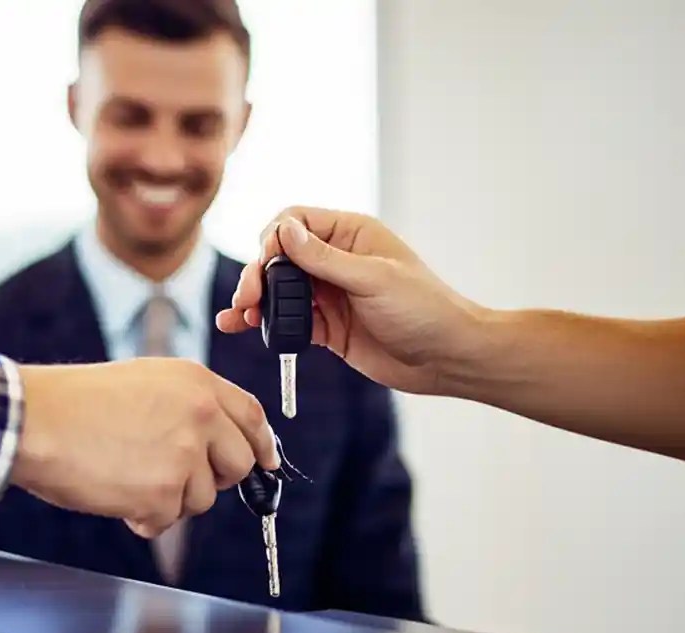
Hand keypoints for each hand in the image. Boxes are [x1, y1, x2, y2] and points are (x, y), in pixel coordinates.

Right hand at [10, 359, 279, 537]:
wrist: (35, 421)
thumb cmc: (77, 403)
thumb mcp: (145, 381)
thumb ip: (188, 405)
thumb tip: (218, 443)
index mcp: (197, 383)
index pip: (252, 417)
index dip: (262, 445)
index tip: (265, 462)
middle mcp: (200, 415)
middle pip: (238, 465)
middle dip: (211, 479)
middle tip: (173, 477)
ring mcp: (185, 455)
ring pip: (202, 499)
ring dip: (169, 499)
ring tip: (127, 475)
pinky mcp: (163, 493)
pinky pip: (167, 521)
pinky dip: (142, 517)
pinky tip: (115, 492)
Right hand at [215, 207, 488, 394]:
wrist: (447, 358)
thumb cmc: (425, 310)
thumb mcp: (373, 278)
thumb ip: (324, 257)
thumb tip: (283, 230)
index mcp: (351, 234)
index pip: (296, 221)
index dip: (274, 239)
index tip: (268, 265)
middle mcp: (336, 260)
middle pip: (280, 256)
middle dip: (258, 274)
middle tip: (248, 298)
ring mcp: (329, 294)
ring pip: (279, 290)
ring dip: (255, 299)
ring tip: (238, 315)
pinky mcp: (326, 326)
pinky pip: (287, 321)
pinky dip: (263, 323)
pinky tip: (239, 325)